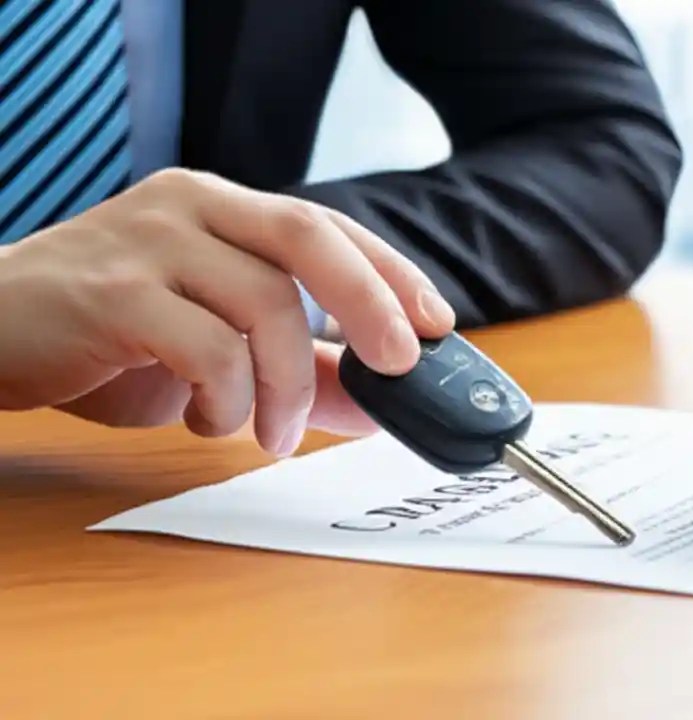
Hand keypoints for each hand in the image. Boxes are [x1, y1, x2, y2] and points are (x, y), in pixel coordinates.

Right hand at [0, 168, 455, 454]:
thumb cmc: (109, 336)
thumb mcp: (218, 347)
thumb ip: (299, 370)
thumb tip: (381, 404)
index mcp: (223, 210)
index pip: (327, 226)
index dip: (389, 272)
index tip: (436, 323)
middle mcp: (191, 208)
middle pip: (308, 234)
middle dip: (371, 299)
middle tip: (400, 363)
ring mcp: (148, 243)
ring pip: (262, 302)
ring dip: (288, 384)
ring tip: (275, 434)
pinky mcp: (111, 294)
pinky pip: (205, 346)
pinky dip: (227, 397)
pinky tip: (213, 421)